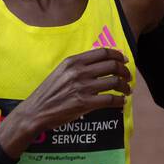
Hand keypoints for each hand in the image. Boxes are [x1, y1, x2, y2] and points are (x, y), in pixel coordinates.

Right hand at [0, 47, 131, 158]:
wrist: (36, 111)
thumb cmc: (48, 93)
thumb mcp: (61, 72)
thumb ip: (78, 66)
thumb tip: (100, 63)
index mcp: (73, 61)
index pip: (103, 53)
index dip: (118, 56)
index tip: (124, 61)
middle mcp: (79, 72)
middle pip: (112, 66)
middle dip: (124, 71)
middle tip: (127, 77)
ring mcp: (82, 87)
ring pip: (114, 82)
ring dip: (125, 86)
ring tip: (127, 90)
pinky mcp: (85, 103)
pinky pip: (110, 100)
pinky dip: (120, 101)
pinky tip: (121, 102)